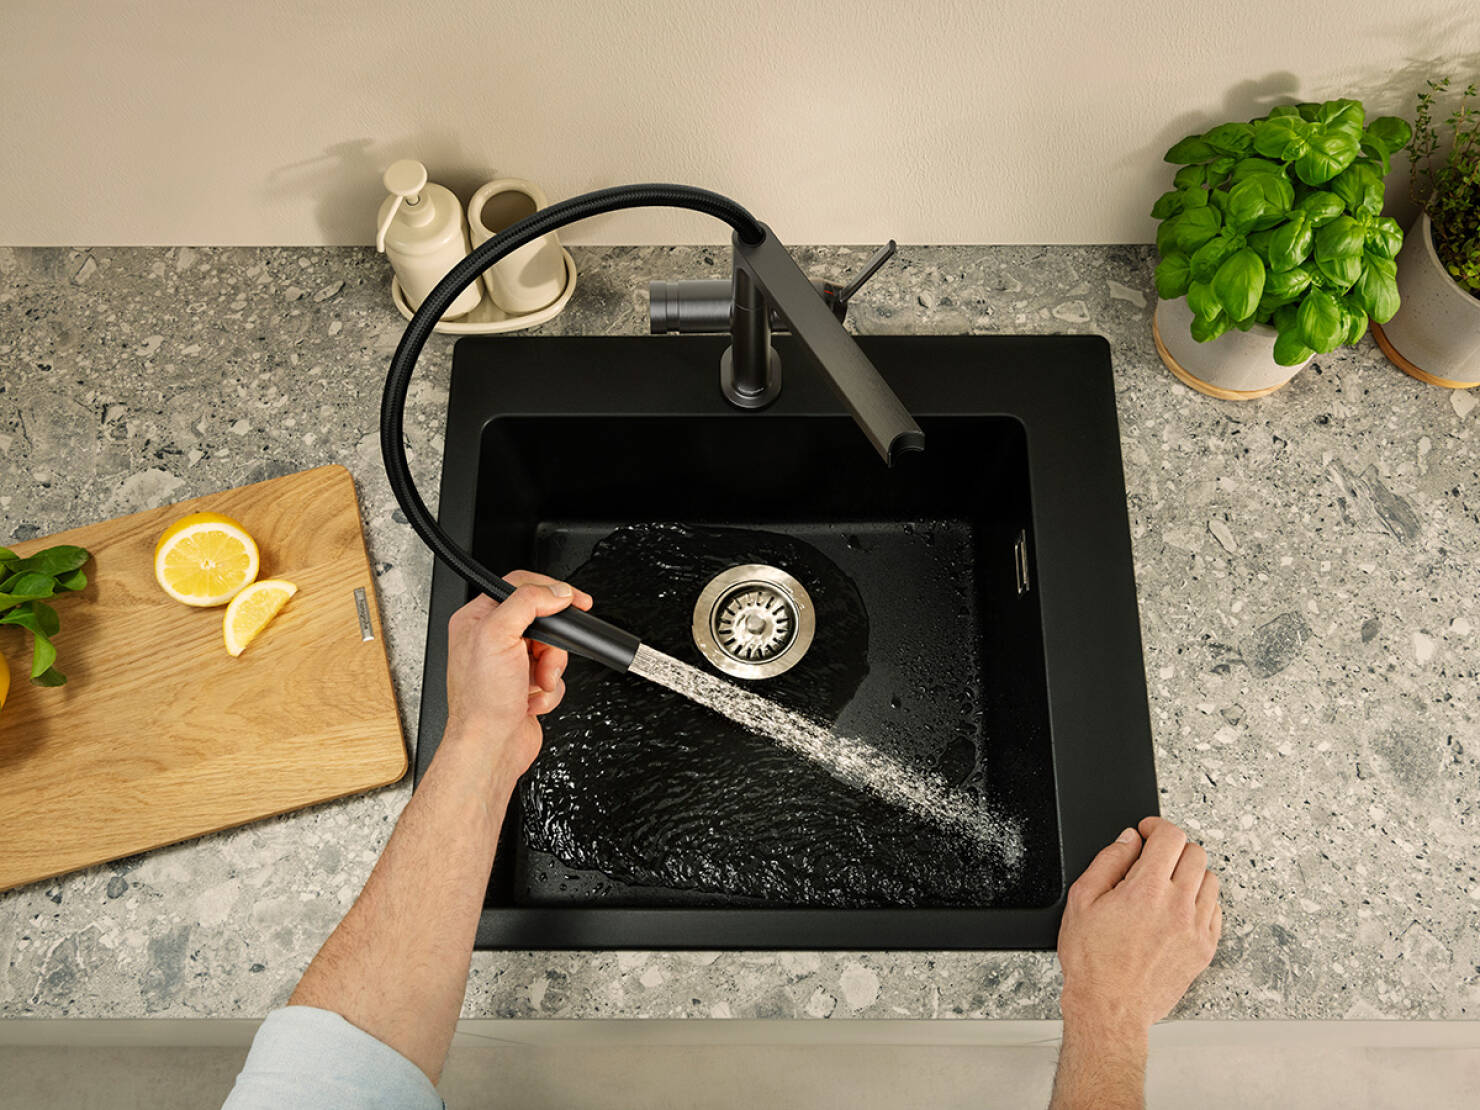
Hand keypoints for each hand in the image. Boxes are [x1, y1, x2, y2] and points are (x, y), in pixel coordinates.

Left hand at [443, 570, 593, 782]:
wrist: (491, 747)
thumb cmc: (481, 702)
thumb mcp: (498, 635)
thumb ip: (527, 603)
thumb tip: (555, 592)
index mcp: (476, 620)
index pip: (519, 586)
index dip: (549, 590)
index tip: (574, 599)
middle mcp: (491, 640)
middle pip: (543, 621)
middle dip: (552, 645)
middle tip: (544, 657)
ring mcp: (509, 664)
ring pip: (552, 650)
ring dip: (550, 670)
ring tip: (535, 684)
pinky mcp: (525, 685)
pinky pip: (554, 675)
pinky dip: (549, 691)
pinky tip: (530, 700)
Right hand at [1057, 816, 1220, 1040]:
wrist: (1109, 1008)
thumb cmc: (1092, 961)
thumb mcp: (1081, 901)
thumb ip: (1108, 861)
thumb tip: (1129, 840)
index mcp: (1146, 890)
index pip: (1171, 837)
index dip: (1157, 826)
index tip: (1148, 832)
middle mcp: (1177, 906)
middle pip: (1195, 853)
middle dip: (1173, 848)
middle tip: (1154, 858)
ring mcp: (1196, 929)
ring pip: (1210, 880)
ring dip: (1189, 873)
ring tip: (1167, 884)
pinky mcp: (1204, 949)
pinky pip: (1216, 910)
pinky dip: (1200, 901)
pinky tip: (1178, 908)